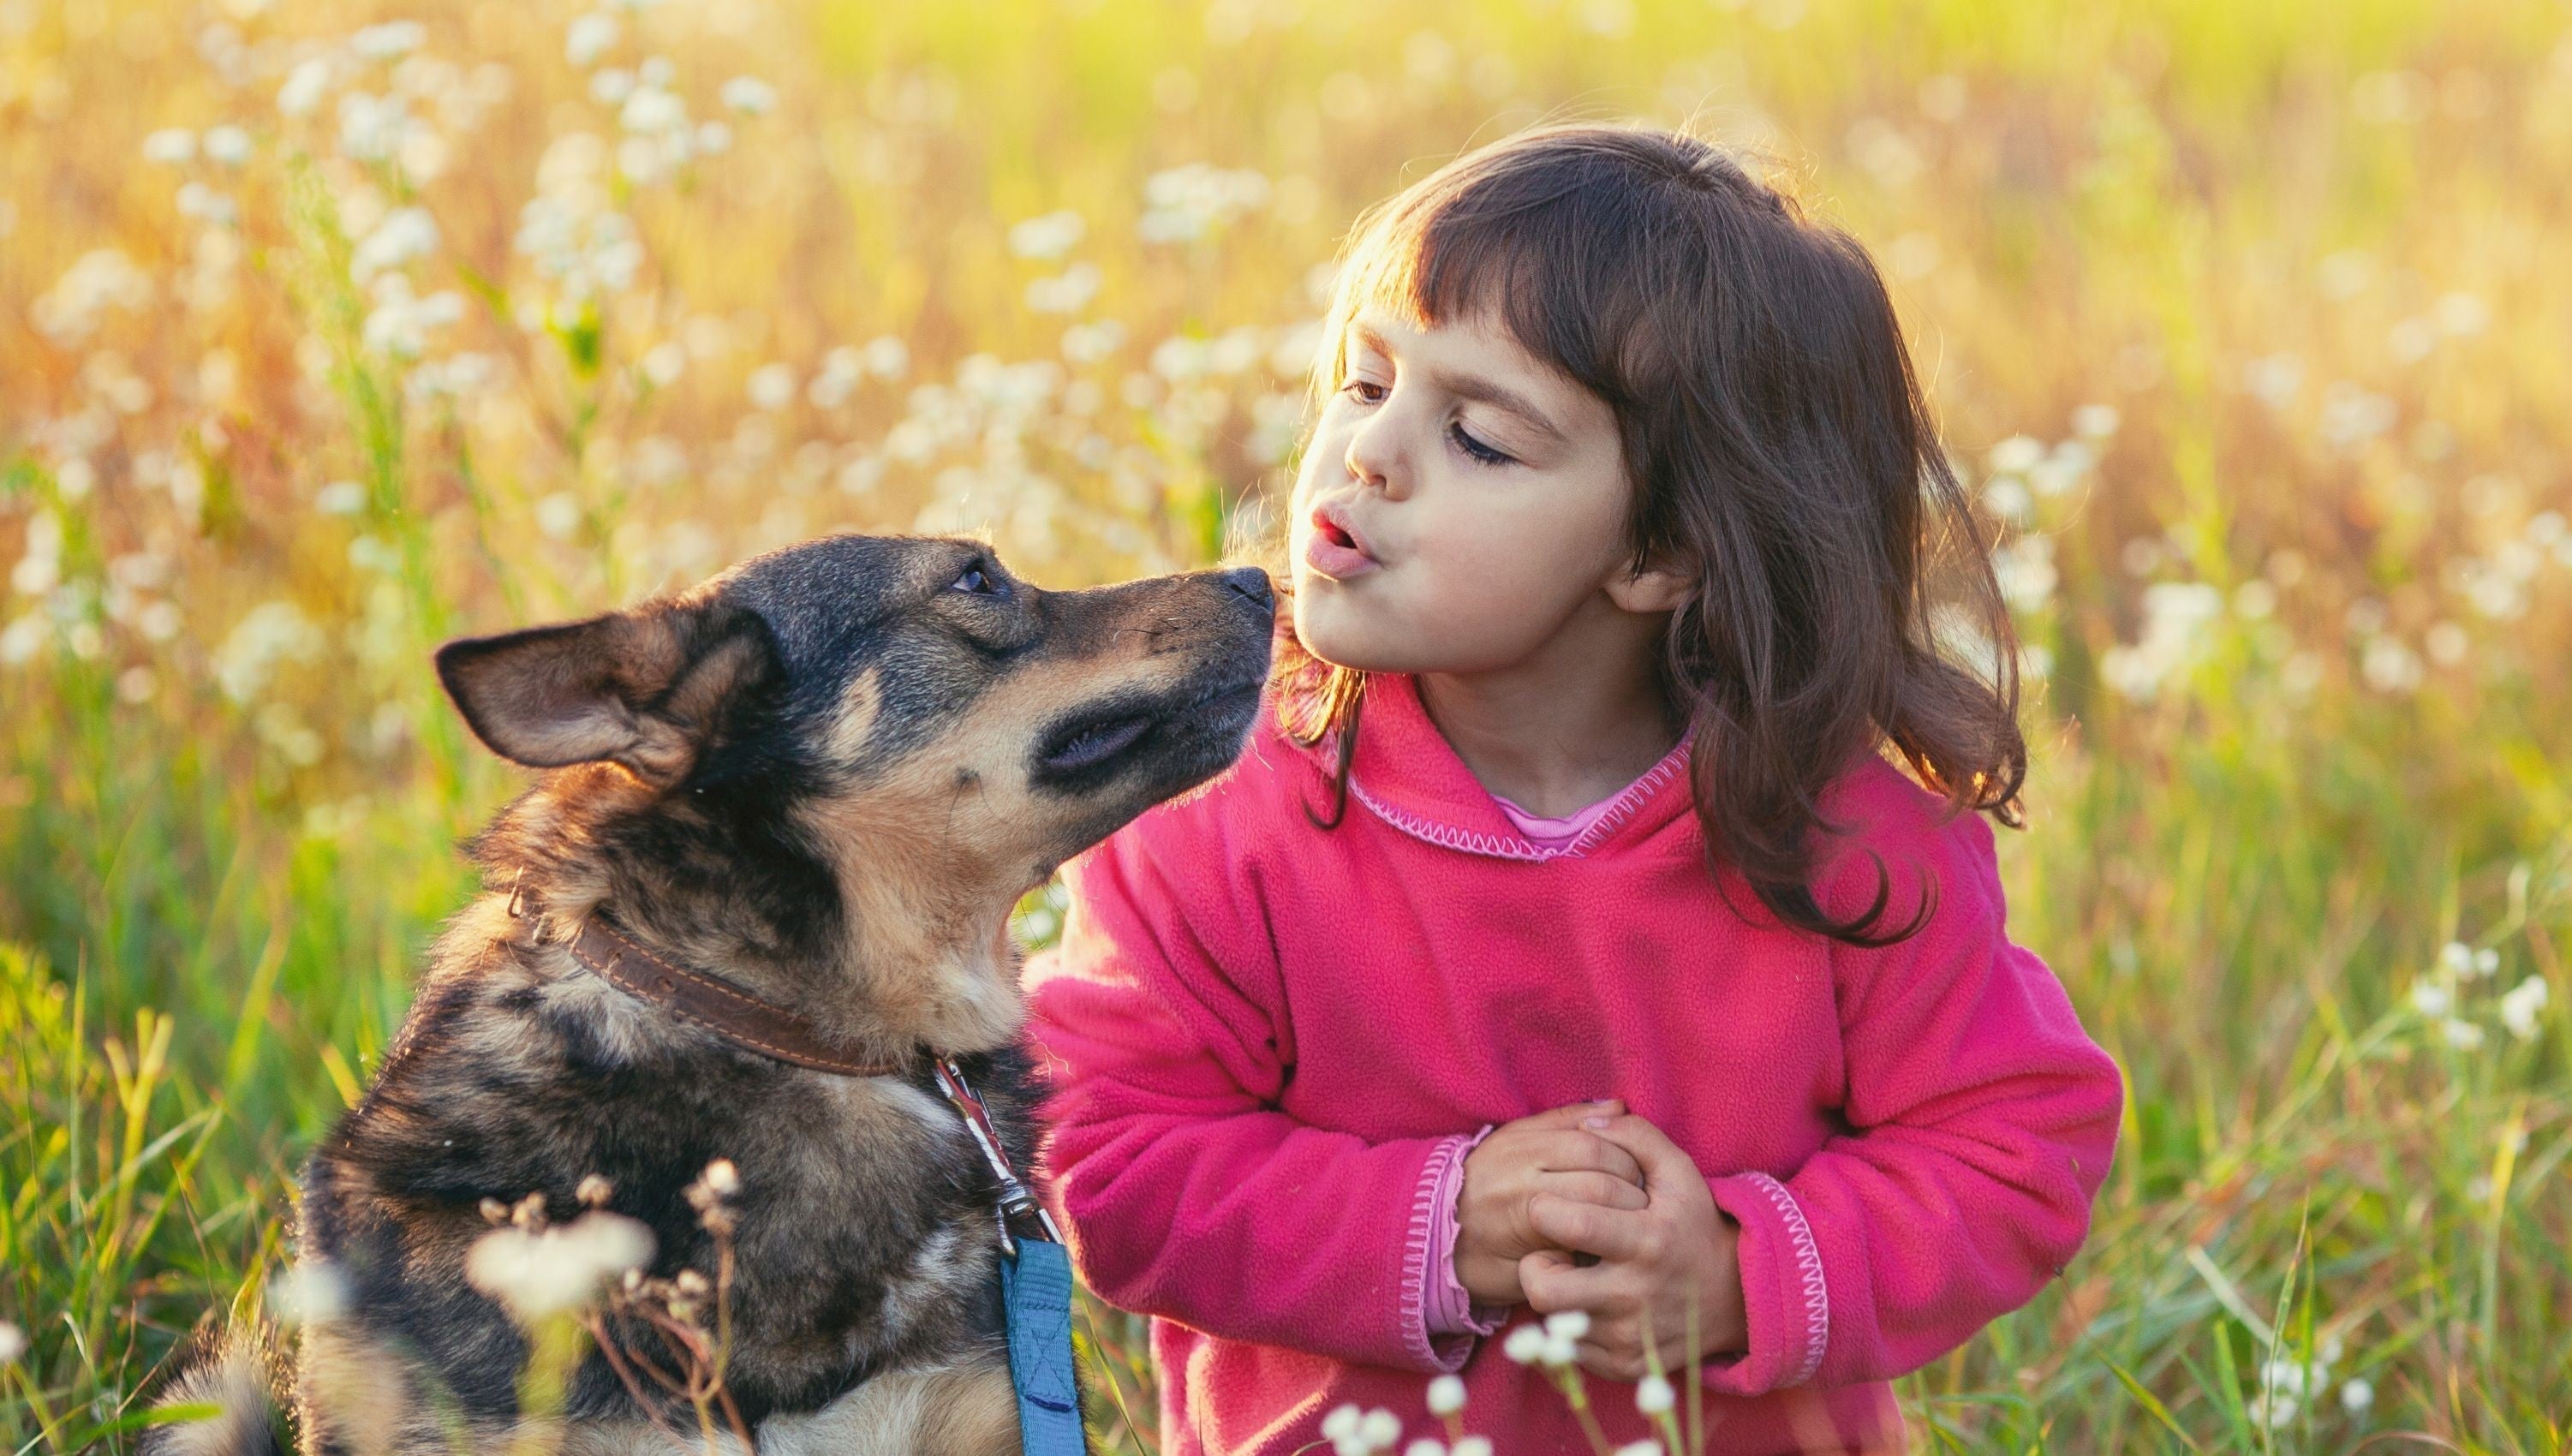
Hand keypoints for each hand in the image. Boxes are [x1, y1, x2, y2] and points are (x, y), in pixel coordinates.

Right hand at [1453, 1101, 1647, 1305]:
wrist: (1433, 1230)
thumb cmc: (1486, 1180)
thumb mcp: (1517, 1138)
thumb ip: (1566, 1121)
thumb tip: (1618, 1105)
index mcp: (1523, 1149)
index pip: (1595, 1147)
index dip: (1626, 1159)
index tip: (1638, 1171)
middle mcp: (1522, 1184)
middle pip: (1601, 1185)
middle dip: (1633, 1194)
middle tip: (1644, 1204)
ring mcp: (1524, 1229)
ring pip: (1593, 1221)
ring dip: (1622, 1225)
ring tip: (1630, 1226)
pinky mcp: (1528, 1265)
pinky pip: (1576, 1258)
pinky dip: (1599, 1253)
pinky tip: (1608, 1251)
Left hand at [1517, 1111, 1748, 1381]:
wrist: (1735, 1295)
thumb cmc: (1694, 1224)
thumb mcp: (1679, 1172)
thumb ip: (1635, 1137)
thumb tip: (1589, 1121)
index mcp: (1646, 1240)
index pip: (1569, 1225)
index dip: (1543, 1210)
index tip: (1548, 1206)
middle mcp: (1635, 1295)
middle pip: (1544, 1288)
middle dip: (1534, 1264)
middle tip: (1550, 1250)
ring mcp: (1629, 1337)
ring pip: (1552, 1321)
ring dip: (1553, 1294)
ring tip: (1571, 1274)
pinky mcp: (1624, 1366)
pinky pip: (1571, 1348)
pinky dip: (1571, 1325)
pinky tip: (1591, 1302)